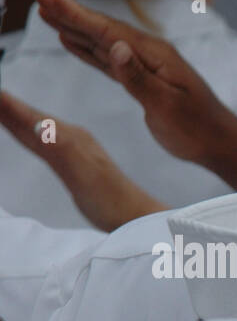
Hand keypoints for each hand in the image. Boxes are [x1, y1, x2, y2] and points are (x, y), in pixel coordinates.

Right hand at [0, 91, 164, 230]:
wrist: (139, 217)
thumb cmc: (113, 200)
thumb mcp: (82, 172)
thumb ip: (59, 147)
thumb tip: (35, 124)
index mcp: (69, 136)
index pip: (27, 115)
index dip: (4, 103)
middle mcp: (70, 137)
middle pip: (28, 116)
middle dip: (3, 103)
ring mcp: (73, 149)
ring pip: (34, 126)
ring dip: (12, 114)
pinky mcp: (74, 163)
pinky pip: (42, 141)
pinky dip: (25, 131)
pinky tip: (23, 130)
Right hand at [32, 0, 236, 188]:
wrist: (219, 142)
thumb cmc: (197, 128)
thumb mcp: (166, 105)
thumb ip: (138, 78)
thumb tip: (115, 47)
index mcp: (155, 56)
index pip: (109, 32)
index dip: (78, 16)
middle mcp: (149, 55)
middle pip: (103, 31)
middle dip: (71, 14)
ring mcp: (147, 66)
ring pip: (104, 43)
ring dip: (76, 29)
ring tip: (48, 14)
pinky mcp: (144, 81)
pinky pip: (111, 61)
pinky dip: (89, 50)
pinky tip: (73, 43)